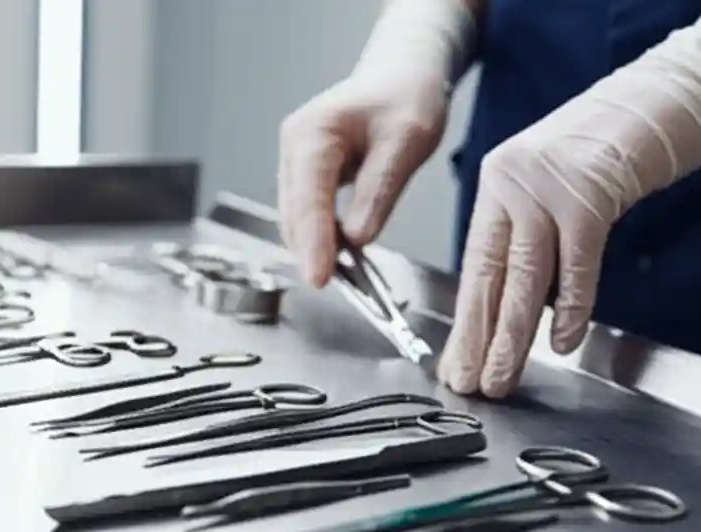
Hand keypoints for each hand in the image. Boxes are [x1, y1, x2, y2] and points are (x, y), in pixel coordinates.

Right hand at [278, 72, 447, 287]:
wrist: (402, 75)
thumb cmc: (406, 97)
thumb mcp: (407, 141)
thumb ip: (380, 189)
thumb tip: (357, 239)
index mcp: (314, 133)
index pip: (308, 199)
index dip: (313, 243)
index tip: (320, 278)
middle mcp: (294, 147)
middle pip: (294, 214)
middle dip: (312, 252)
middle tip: (341, 288)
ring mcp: (295, 161)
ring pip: (296, 219)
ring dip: (315, 248)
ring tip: (346, 278)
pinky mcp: (305, 175)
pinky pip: (306, 214)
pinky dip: (321, 237)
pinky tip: (341, 254)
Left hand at [438, 58, 700, 396]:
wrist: (662, 96)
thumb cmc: (612, 146)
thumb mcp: (556, 188)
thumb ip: (536, 237)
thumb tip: (519, 307)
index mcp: (499, 182)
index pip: (477, 264)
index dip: (467, 319)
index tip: (457, 362)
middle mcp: (514, 182)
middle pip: (491, 273)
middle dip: (478, 337)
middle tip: (469, 382)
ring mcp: (549, 187)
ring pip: (524, 276)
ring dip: (512, 336)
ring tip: (502, 375)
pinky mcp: (591, 193)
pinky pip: (577, 262)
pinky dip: (571, 307)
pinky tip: (562, 342)